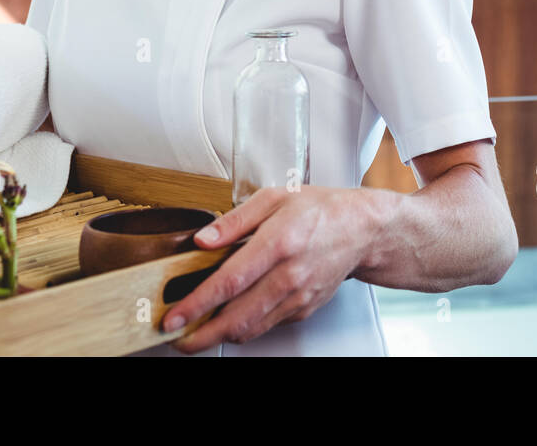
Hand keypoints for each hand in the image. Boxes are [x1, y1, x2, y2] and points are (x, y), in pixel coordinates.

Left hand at [160, 184, 379, 351]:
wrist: (363, 230)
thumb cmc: (320, 210)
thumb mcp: (274, 198)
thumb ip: (234, 221)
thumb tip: (202, 239)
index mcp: (278, 242)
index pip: (230, 281)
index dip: (197, 303)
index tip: (174, 316)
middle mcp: (289, 275)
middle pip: (237, 317)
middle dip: (200, 334)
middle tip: (174, 336)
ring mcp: (298, 296)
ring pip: (251, 328)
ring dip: (218, 336)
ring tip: (193, 333)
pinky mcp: (303, 309)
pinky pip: (267, 324)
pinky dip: (243, 327)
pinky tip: (227, 320)